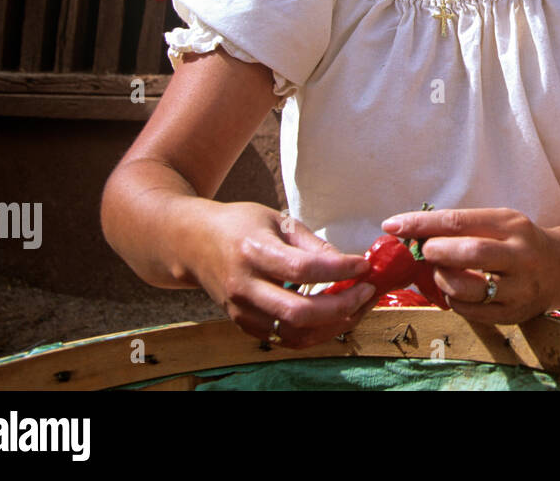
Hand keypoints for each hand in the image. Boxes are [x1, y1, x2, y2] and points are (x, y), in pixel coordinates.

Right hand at [185, 201, 380, 348]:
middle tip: (367, 291)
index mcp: (253, 251)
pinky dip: (315, 331)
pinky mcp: (243, 325)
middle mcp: (244, 286)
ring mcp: (241, 310)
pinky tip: (334, 315)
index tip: (363, 264)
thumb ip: (312, 244)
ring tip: (358, 306)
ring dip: (334, 324)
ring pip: (294, 333)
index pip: (302, 269)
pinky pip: (285, 338)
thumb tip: (348, 265)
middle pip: (298, 311)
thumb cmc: (239, 225)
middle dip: (341, 306)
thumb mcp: (277, 220)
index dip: (339, 270)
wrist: (193, 244)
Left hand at [382, 208, 559, 324]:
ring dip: (442, 279)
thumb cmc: (520, 242)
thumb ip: (463, 227)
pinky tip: (455, 289)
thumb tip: (413, 233)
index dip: (421, 224)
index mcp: (511, 225)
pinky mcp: (513, 314)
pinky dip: (452, 299)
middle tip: (425, 250)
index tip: (392, 225)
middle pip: (468, 253)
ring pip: (467, 288)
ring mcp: (518, 288)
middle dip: (436, 252)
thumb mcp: (500, 223)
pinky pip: (470, 311)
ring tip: (441, 271)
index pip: (458, 221)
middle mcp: (519, 255)